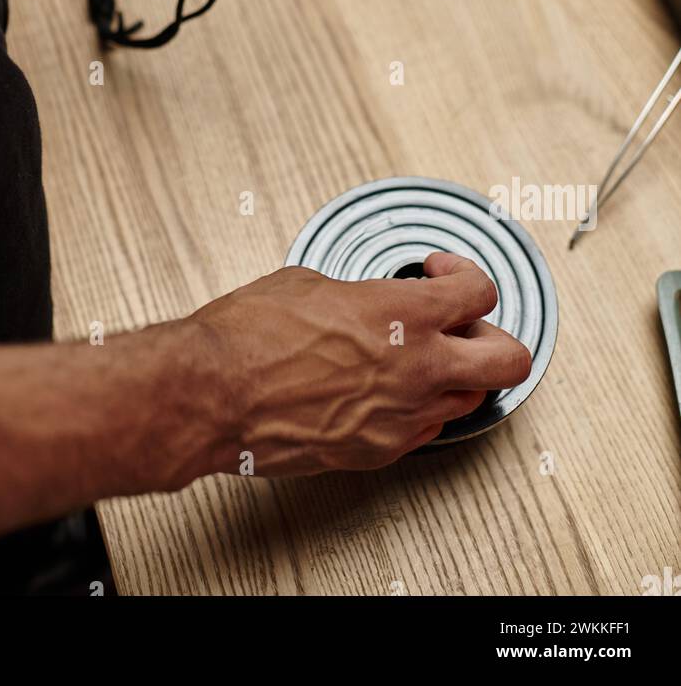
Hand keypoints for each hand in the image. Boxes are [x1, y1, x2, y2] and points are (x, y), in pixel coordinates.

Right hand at [191, 252, 531, 475]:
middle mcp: (417, 368)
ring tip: (422, 357)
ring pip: (471, 399)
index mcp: (404, 314)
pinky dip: (419, 408)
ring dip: (456, 374)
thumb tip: (367, 298)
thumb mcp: (310, 283)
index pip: (481, 292)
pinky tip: (388, 390)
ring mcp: (402, 416)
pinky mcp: (378, 450)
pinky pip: (426, 429)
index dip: (465, 275)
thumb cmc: (249, 336)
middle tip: (463, 323)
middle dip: (493, 336)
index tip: (441, 273)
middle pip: (509, 358)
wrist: (214, 393)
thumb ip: (361, 294)